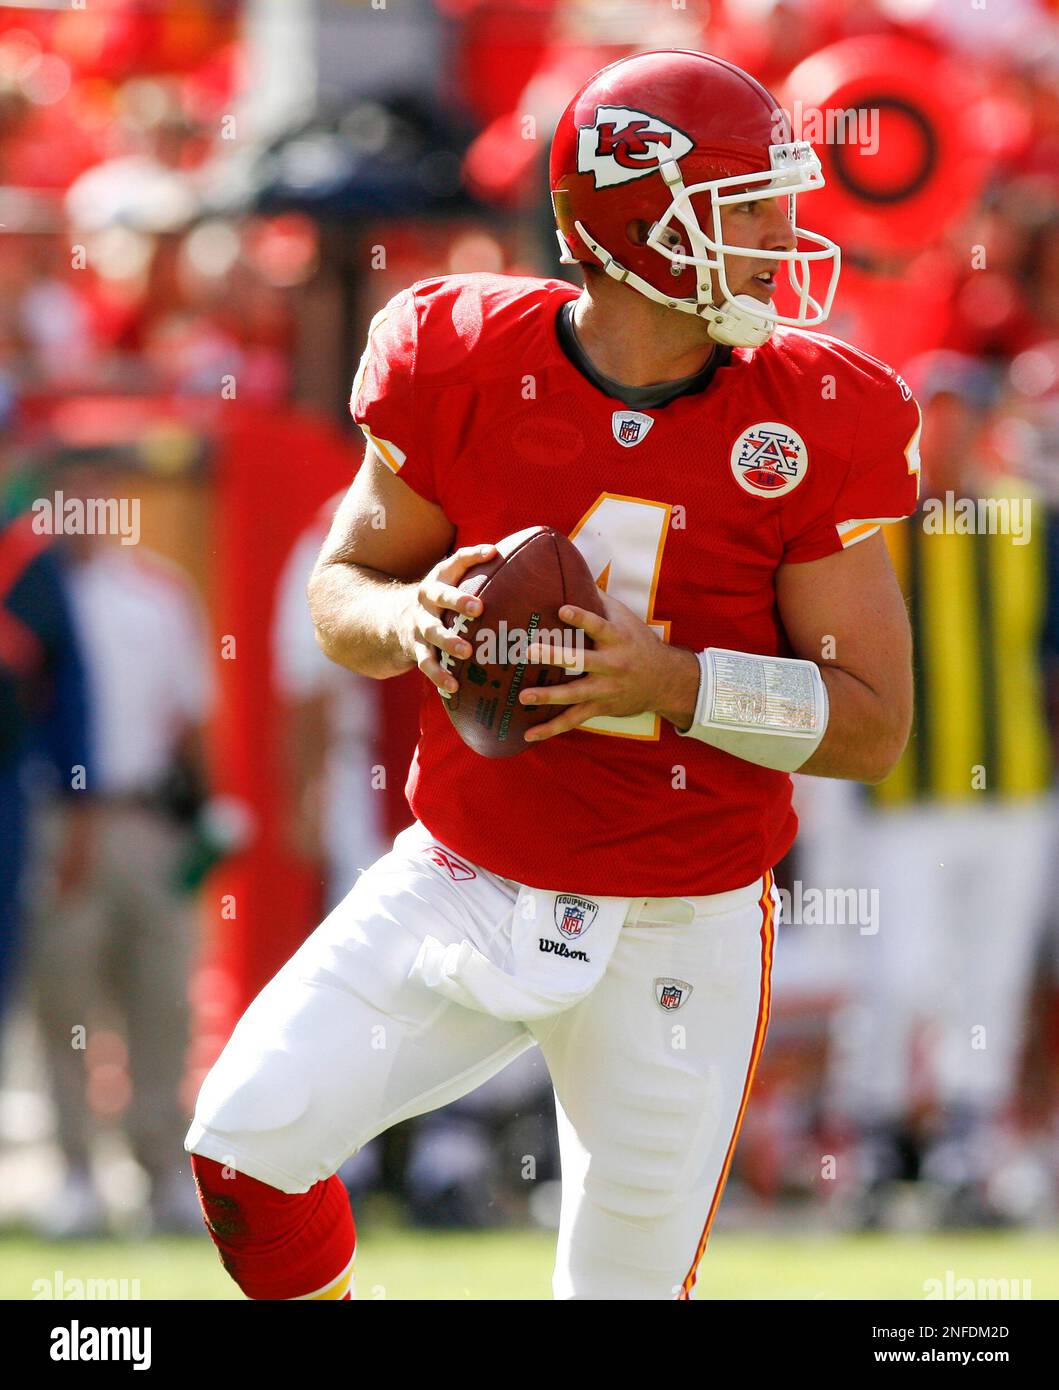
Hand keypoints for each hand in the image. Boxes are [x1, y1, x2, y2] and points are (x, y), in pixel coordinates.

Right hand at [405, 544, 496, 696]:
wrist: (392, 620)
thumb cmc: (439, 601)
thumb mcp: (450, 582)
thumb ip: (477, 572)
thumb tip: (511, 558)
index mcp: (438, 579)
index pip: (455, 561)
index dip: (473, 555)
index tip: (492, 553)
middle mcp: (426, 600)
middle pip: (440, 596)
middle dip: (457, 601)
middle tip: (478, 608)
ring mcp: (418, 625)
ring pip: (432, 632)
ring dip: (448, 641)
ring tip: (466, 652)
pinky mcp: (415, 648)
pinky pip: (426, 663)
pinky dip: (438, 675)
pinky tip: (453, 687)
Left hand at [518, 591, 700, 742]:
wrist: (665, 681)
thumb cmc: (638, 642)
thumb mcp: (625, 619)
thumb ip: (599, 600)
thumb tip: (571, 571)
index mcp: (617, 638)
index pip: (599, 626)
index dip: (582, 617)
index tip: (562, 609)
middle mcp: (612, 664)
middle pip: (582, 660)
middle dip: (556, 657)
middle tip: (530, 652)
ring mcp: (606, 689)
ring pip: (575, 694)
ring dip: (548, 696)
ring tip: (524, 696)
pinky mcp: (600, 708)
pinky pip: (573, 720)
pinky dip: (551, 728)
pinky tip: (529, 733)